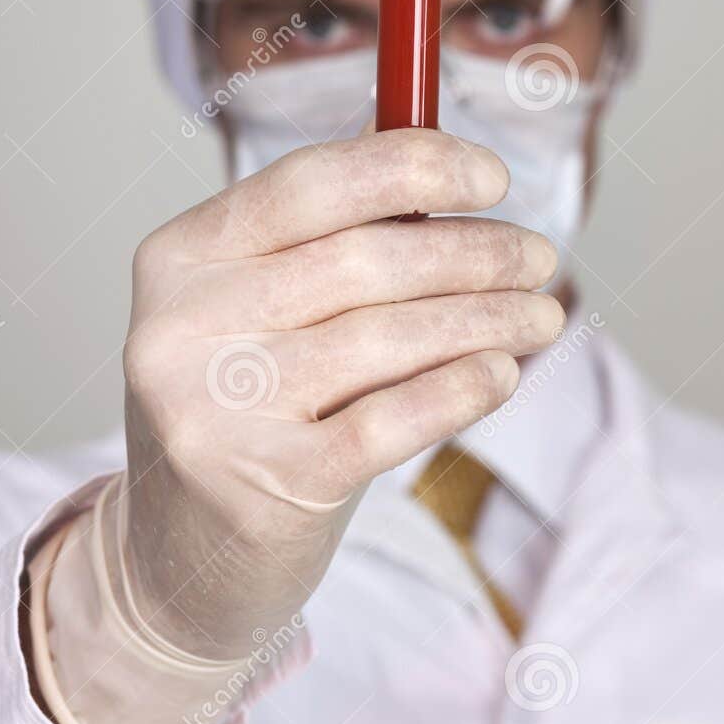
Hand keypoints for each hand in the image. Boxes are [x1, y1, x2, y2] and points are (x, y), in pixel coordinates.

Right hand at [119, 127, 561, 657]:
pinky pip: (390, 421)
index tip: (494, 176)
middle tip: (538, 257)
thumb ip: (335, 246)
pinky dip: (460, 389)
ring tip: (542, 316)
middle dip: (473, 252)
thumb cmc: (248, 412)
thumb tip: (452, 178)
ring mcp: (215, 409)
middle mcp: (183, 327)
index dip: (413, 166)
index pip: (311, 184)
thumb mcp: (261, 314)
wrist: (182, 556)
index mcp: (181, 257)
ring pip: (386, 337)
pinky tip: (501, 374)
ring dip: (485, 319)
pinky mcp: (263, 485)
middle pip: (362, 260)